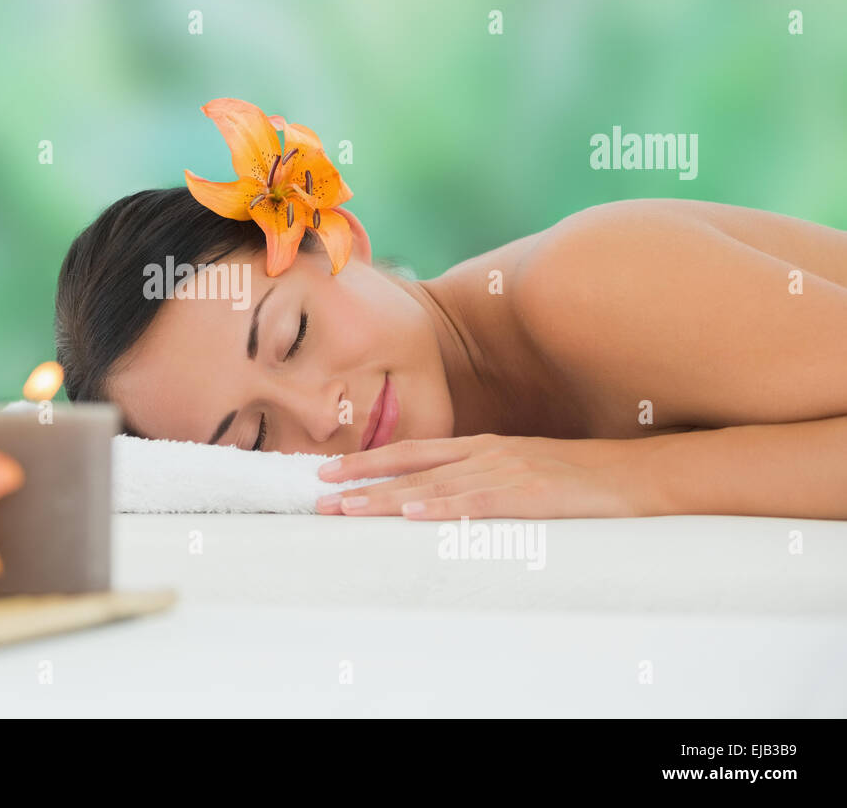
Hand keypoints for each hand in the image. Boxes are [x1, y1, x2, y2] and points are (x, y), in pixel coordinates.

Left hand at [315, 433, 658, 518]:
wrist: (641, 473)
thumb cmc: (582, 476)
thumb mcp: (523, 467)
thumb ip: (482, 475)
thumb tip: (440, 493)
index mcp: (483, 445)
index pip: (412, 450)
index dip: (368, 459)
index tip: (328, 470)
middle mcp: (486, 452)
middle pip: (411, 467)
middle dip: (361, 481)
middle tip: (318, 496)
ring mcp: (508, 471)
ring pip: (435, 485)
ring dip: (387, 498)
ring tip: (348, 509)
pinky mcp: (532, 495)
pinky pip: (480, 502)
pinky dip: (444, 507)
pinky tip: (415, 513)